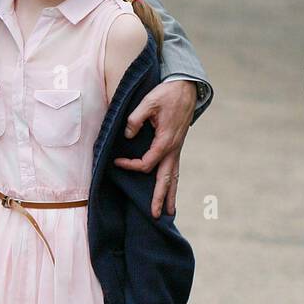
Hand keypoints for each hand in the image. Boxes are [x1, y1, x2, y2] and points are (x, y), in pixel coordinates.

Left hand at [112, 79, 195, 217]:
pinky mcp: (176, 147)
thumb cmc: (167, 94)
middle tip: (155, 215)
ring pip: (174, 177)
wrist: (187, 87)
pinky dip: (173, 183)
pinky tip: (170, 192)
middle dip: (160, 198)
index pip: (147, 164)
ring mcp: (177, 149)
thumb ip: (135, 119)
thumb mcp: (148, 102)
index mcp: (165, 141)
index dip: (130, 166)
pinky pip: (175, 169)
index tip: (116, 162)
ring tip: (168, 212)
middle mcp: (173, 149)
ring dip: (170, 195)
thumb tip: (128, 135)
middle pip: (166, 179)